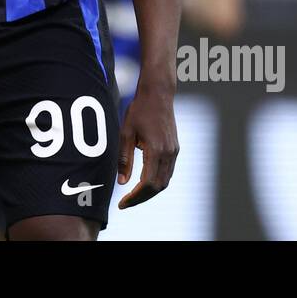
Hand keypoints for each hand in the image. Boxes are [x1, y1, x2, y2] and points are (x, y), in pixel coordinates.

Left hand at [117, 83, 178, 208]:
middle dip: (141, 198)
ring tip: (133, 196)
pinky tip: (144, 182)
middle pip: (158, 187)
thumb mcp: (126, 133)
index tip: (122, 204)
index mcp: (156, 150)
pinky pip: (167, 172)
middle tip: (125, 203)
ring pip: (164, 181)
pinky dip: (156, 182)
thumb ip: (124, 159)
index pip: (147, 184)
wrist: (158, 93)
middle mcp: (169, 154)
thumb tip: (121, 183)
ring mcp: (174, 152)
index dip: (134, 197)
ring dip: (149, 192)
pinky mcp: (175, 149)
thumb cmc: (140, 110)